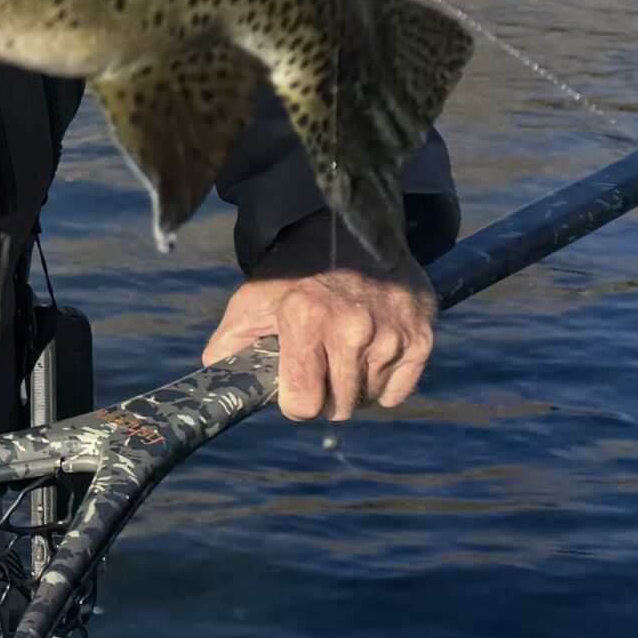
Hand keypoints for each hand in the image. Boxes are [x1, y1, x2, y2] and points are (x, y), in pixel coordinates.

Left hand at [202, 210, 436, 421]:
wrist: (349, 230)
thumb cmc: (295, 270)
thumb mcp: (252, 300)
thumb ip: (228, 345)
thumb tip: (216, 380)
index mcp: (305, 318)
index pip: (302, 404)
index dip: (294, 401)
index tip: (294, 384)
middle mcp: (352, 327)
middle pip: (338, 408)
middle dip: (324, 395)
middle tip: (320, 364)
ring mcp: (391, 334)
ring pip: (368, 399)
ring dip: (354, 386)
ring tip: (344, 350)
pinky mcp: (420, 337)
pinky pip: (397, 393)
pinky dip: (383, 382)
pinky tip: (370, 352)